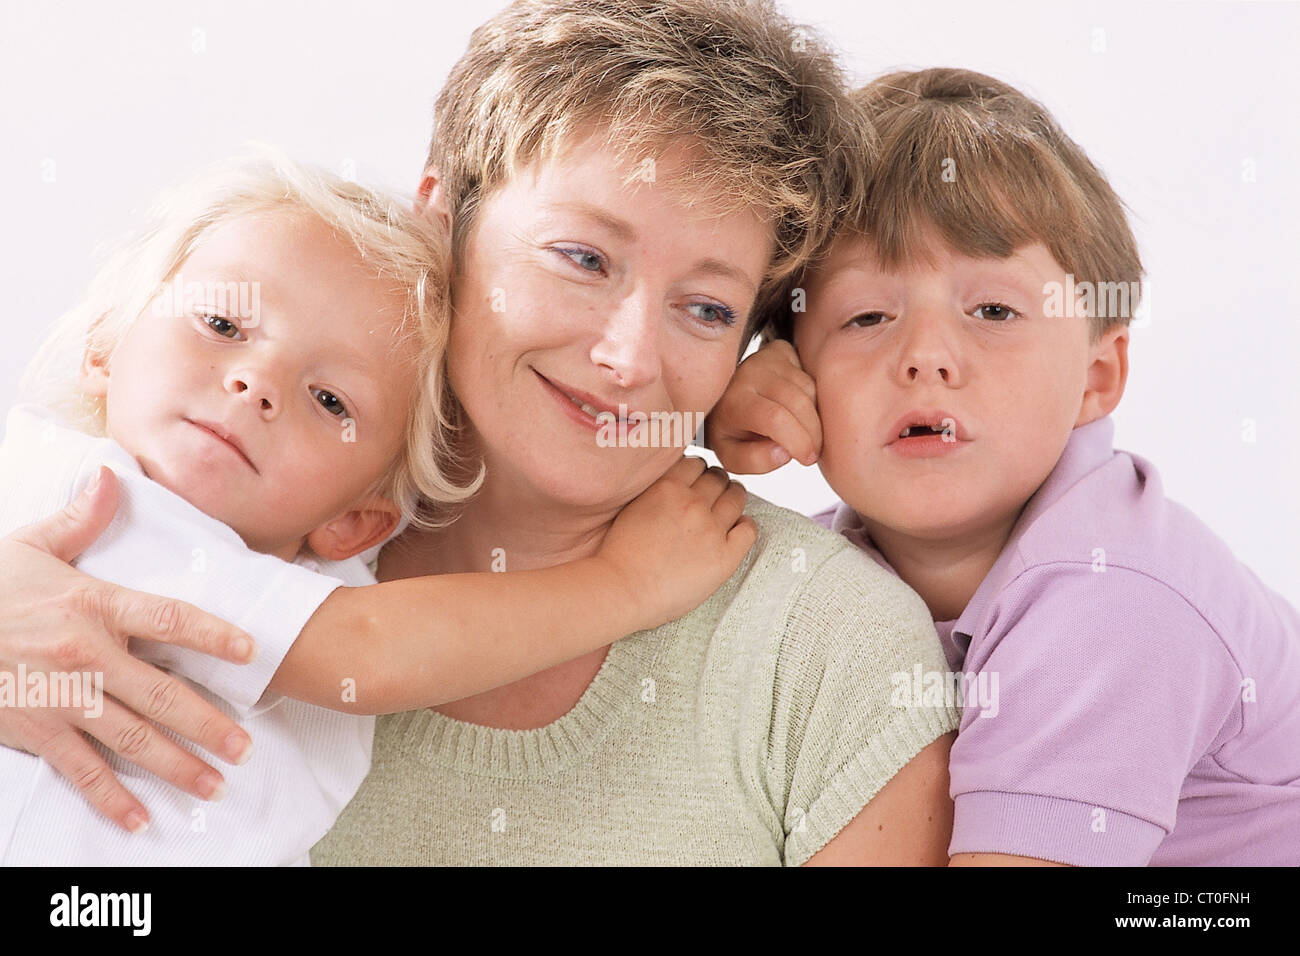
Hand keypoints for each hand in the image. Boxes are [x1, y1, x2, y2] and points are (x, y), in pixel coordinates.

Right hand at [0, 466, 258, 832]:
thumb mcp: (30, 546)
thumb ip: (82, 519)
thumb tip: (113, 476)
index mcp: (94, 605)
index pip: (169, 619)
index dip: (214, 634)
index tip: (252, 650)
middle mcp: (87, 655)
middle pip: (162, 693)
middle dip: (209, 723)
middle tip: (244, 746)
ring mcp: (63, 698)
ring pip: (132, 737)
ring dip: (176, 765)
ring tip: (214, 784)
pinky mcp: (36, 730)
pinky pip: (81, 770)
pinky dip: (111, 797)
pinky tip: (141, 818)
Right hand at [598, 456, 756, 627]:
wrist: (622, 591)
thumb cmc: (621, 555)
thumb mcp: (632, 506)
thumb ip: (655, 489)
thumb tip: (674, 481)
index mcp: (668, 487)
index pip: (697, 464)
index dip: (698, 472)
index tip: (697, 482)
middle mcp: (693, 503)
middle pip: (719, 478)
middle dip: (717, 484)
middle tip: (714, 496)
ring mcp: (711, 529)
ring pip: (737, 498)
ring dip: (733, 500)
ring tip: (728, 509)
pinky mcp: (725, 557)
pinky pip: (748, 530)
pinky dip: (745, 526)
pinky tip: (737, 531)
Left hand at [705, 339, 821, 472]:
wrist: (721, 395)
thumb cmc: (729, 430)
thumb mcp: (732, 456)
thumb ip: (755, 461)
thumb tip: (785, 452)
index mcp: (734, 402)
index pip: (775, 418)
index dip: (799, 441)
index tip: (807, 458)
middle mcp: (749, 373)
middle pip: (798, 402)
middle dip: (813, 433)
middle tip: (811, 452)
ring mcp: (765, 357)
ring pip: (809, 388)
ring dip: (814, 416)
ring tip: (803, 432)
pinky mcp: (780, 349)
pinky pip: (810, 375)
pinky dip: (812, 397)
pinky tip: (799, 409)